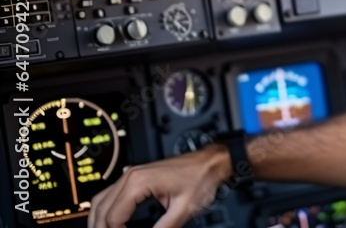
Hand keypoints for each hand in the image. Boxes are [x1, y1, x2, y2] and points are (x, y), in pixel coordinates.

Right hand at [88, 144, 231, 227]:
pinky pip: (111, 193)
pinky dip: (106, 209)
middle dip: (101, 227)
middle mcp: (131, 175)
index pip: (113, 217)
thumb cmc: (201, 176)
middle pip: (100, 208)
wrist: (210, 161)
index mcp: (138, 182)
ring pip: (101, 199)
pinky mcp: (136, 176)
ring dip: (99, 219)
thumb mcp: (183, 209)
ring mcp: (132, 174)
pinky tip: (111, 220)